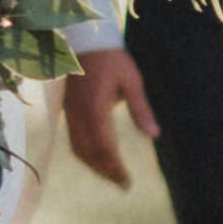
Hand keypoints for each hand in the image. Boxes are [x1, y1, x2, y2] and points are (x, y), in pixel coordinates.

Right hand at [59, 47, 148, 189]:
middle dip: (105, 172)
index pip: (105, 148)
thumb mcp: (132, 81)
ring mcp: (70, 113)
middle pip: (89, 154)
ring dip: (93, 166)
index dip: (115, 168)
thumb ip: (141, 109)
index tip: (127, 181)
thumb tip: (154, 135)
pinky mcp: (68, 110)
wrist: (85, 39)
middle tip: (123, 184)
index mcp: (96, 109)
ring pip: (78, 149)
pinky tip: (97, 157)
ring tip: (110, 175)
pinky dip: (84, 154)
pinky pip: (73, 139)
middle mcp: (79, 115)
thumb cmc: (113, 59)